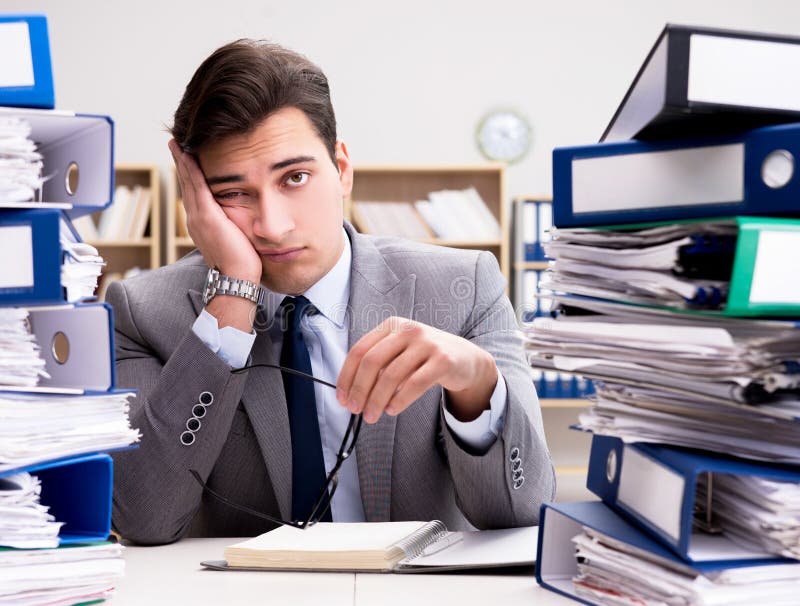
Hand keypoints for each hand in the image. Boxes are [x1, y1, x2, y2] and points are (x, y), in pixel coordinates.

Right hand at [168, 139, 260, 282]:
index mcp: (201, 225)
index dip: (188, 176)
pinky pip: (196, 186)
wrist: (236, 278)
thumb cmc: (241, 265)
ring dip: (182, 161)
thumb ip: (232, 228)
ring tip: (176, 144)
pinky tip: (187, 154)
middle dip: (181, 164)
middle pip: (186, 185)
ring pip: (187, 182)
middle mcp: (195, 219)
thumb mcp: (234, 241)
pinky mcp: (206, 216)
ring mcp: (198, 217)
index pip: (194, 194)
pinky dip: (190, 169)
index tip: (186, 160)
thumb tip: (241, 222)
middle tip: (175, 144)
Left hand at [336, 317, 497, 423]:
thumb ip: (378, 366)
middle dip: (359, 389)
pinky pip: (414, 384)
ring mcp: (427, 343)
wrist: (466, 359)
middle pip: (372, 362)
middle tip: (355, 410)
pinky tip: (392, 410)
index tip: (343, 398)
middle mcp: (408, 330)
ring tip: (372, 415)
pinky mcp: (443, 360)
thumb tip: (351, 393)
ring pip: (391, 375)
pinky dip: (399, 400)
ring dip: (377, 400)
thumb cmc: (426, 358)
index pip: (359, 350)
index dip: (347, 376)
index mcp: (392, 326)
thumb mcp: (400, 353)